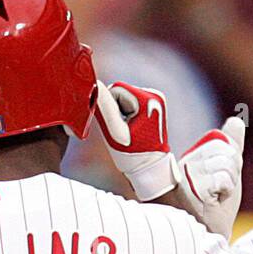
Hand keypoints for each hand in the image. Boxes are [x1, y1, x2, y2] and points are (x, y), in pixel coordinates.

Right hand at [93, 80, 180, 200]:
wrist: (151, 169)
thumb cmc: (133, 156)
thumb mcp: (114, 133)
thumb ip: (104, 108)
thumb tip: (95, 85)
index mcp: (149, 100)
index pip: (115, 89)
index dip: (110, 108)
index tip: (118, 127)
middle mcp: (156, 95)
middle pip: (120, 91)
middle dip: (116, 109)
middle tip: (123, 130)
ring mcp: (157, 98)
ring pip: (124, 96)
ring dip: (121, 112)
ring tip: (130, 131)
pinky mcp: (154, 103)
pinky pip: (131, 101)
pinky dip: (128, 112)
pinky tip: (135, 127)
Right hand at [179, 116, 245, 237]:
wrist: (210, 238)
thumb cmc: (215, 209)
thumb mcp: (225, 171)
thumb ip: (230, 147)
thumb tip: (236, 120)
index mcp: (189, 157)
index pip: (220, 141)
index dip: (230, 162)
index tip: (220, 182)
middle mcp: (181, 164)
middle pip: (226, 151)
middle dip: (232, 173)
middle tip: (219, 192)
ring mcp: (183, 176)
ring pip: (225, 165)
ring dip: (228, 185)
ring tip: (215, 199)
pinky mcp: (188, 189)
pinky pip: (222, 179)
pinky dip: (225, 192)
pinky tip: (213, 202)